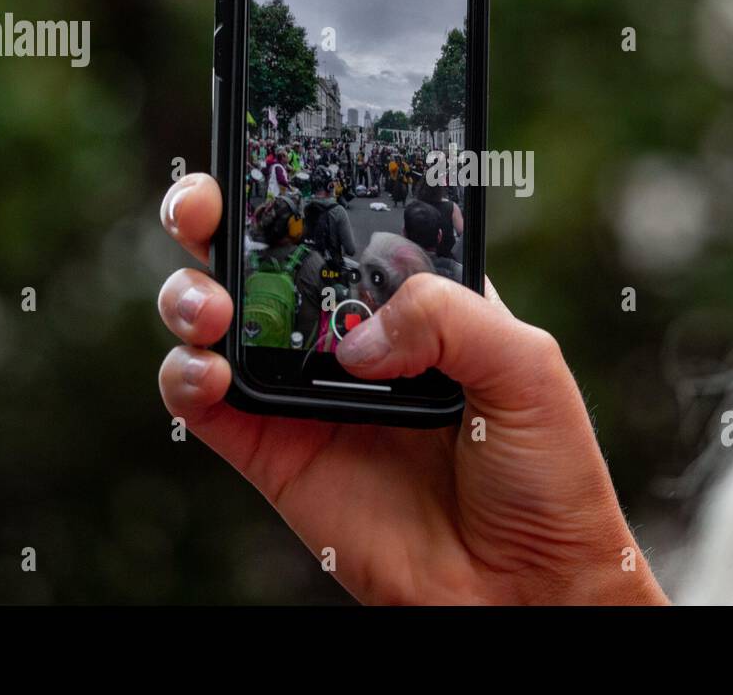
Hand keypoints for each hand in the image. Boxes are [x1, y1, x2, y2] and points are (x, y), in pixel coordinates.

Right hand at [157, 173, 667, 604]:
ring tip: (210, 305)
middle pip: (262, 255)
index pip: (343, 218)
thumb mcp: (528, 365)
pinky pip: (208, 401)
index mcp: (413, 295)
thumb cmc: (545, 472)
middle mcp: (350, 333)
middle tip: (205, 204)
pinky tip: (210, 371)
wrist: (523, 585)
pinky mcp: (274, 451)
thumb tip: (357, 334)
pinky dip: (187, 377)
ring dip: (190, 292)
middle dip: (218, 214)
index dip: (301, 182)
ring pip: (218, 318)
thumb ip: (449, 316)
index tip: (267, 147)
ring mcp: (306, 391)